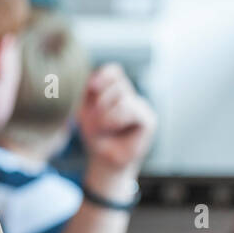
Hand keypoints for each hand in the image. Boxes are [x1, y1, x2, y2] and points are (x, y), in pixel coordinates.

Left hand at [77, 64, 155, 195]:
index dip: (103, 76)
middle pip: (117, 84)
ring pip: (123, 97)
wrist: (105, 161)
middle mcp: (130, 96)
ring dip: (106, 114)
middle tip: (93, 122)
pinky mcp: (148, 119)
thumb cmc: (96, 136)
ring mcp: (141, 106)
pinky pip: (132, 110)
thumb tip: (93, 81)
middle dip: (100, 102)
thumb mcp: (85, 112)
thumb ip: (89, 93)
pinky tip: (114, 129)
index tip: (91, 88)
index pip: (113, 71)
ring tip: (102, 128)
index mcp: (115, 91)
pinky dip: (117, 119)